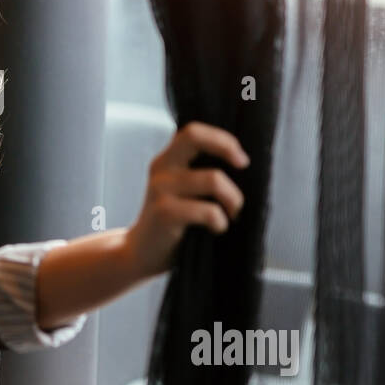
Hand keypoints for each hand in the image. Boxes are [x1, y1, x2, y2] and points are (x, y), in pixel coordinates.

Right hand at [124, 121, 249, 278]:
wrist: (141, 253)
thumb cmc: (173, 224)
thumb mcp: (184, 192)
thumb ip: (201, 174)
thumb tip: (243, 166)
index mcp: (168, 160)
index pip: (194, 131)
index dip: (222, 139)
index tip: (241, 160)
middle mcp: (161, 168)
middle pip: (194, 137)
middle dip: (226, 147)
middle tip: (243, 166)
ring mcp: (160, 188)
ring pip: (213, 179)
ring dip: (233, 200)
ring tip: (231, 215)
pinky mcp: (164, 212)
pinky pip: (208, 210)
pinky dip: (220, 221)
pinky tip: (216, 229)